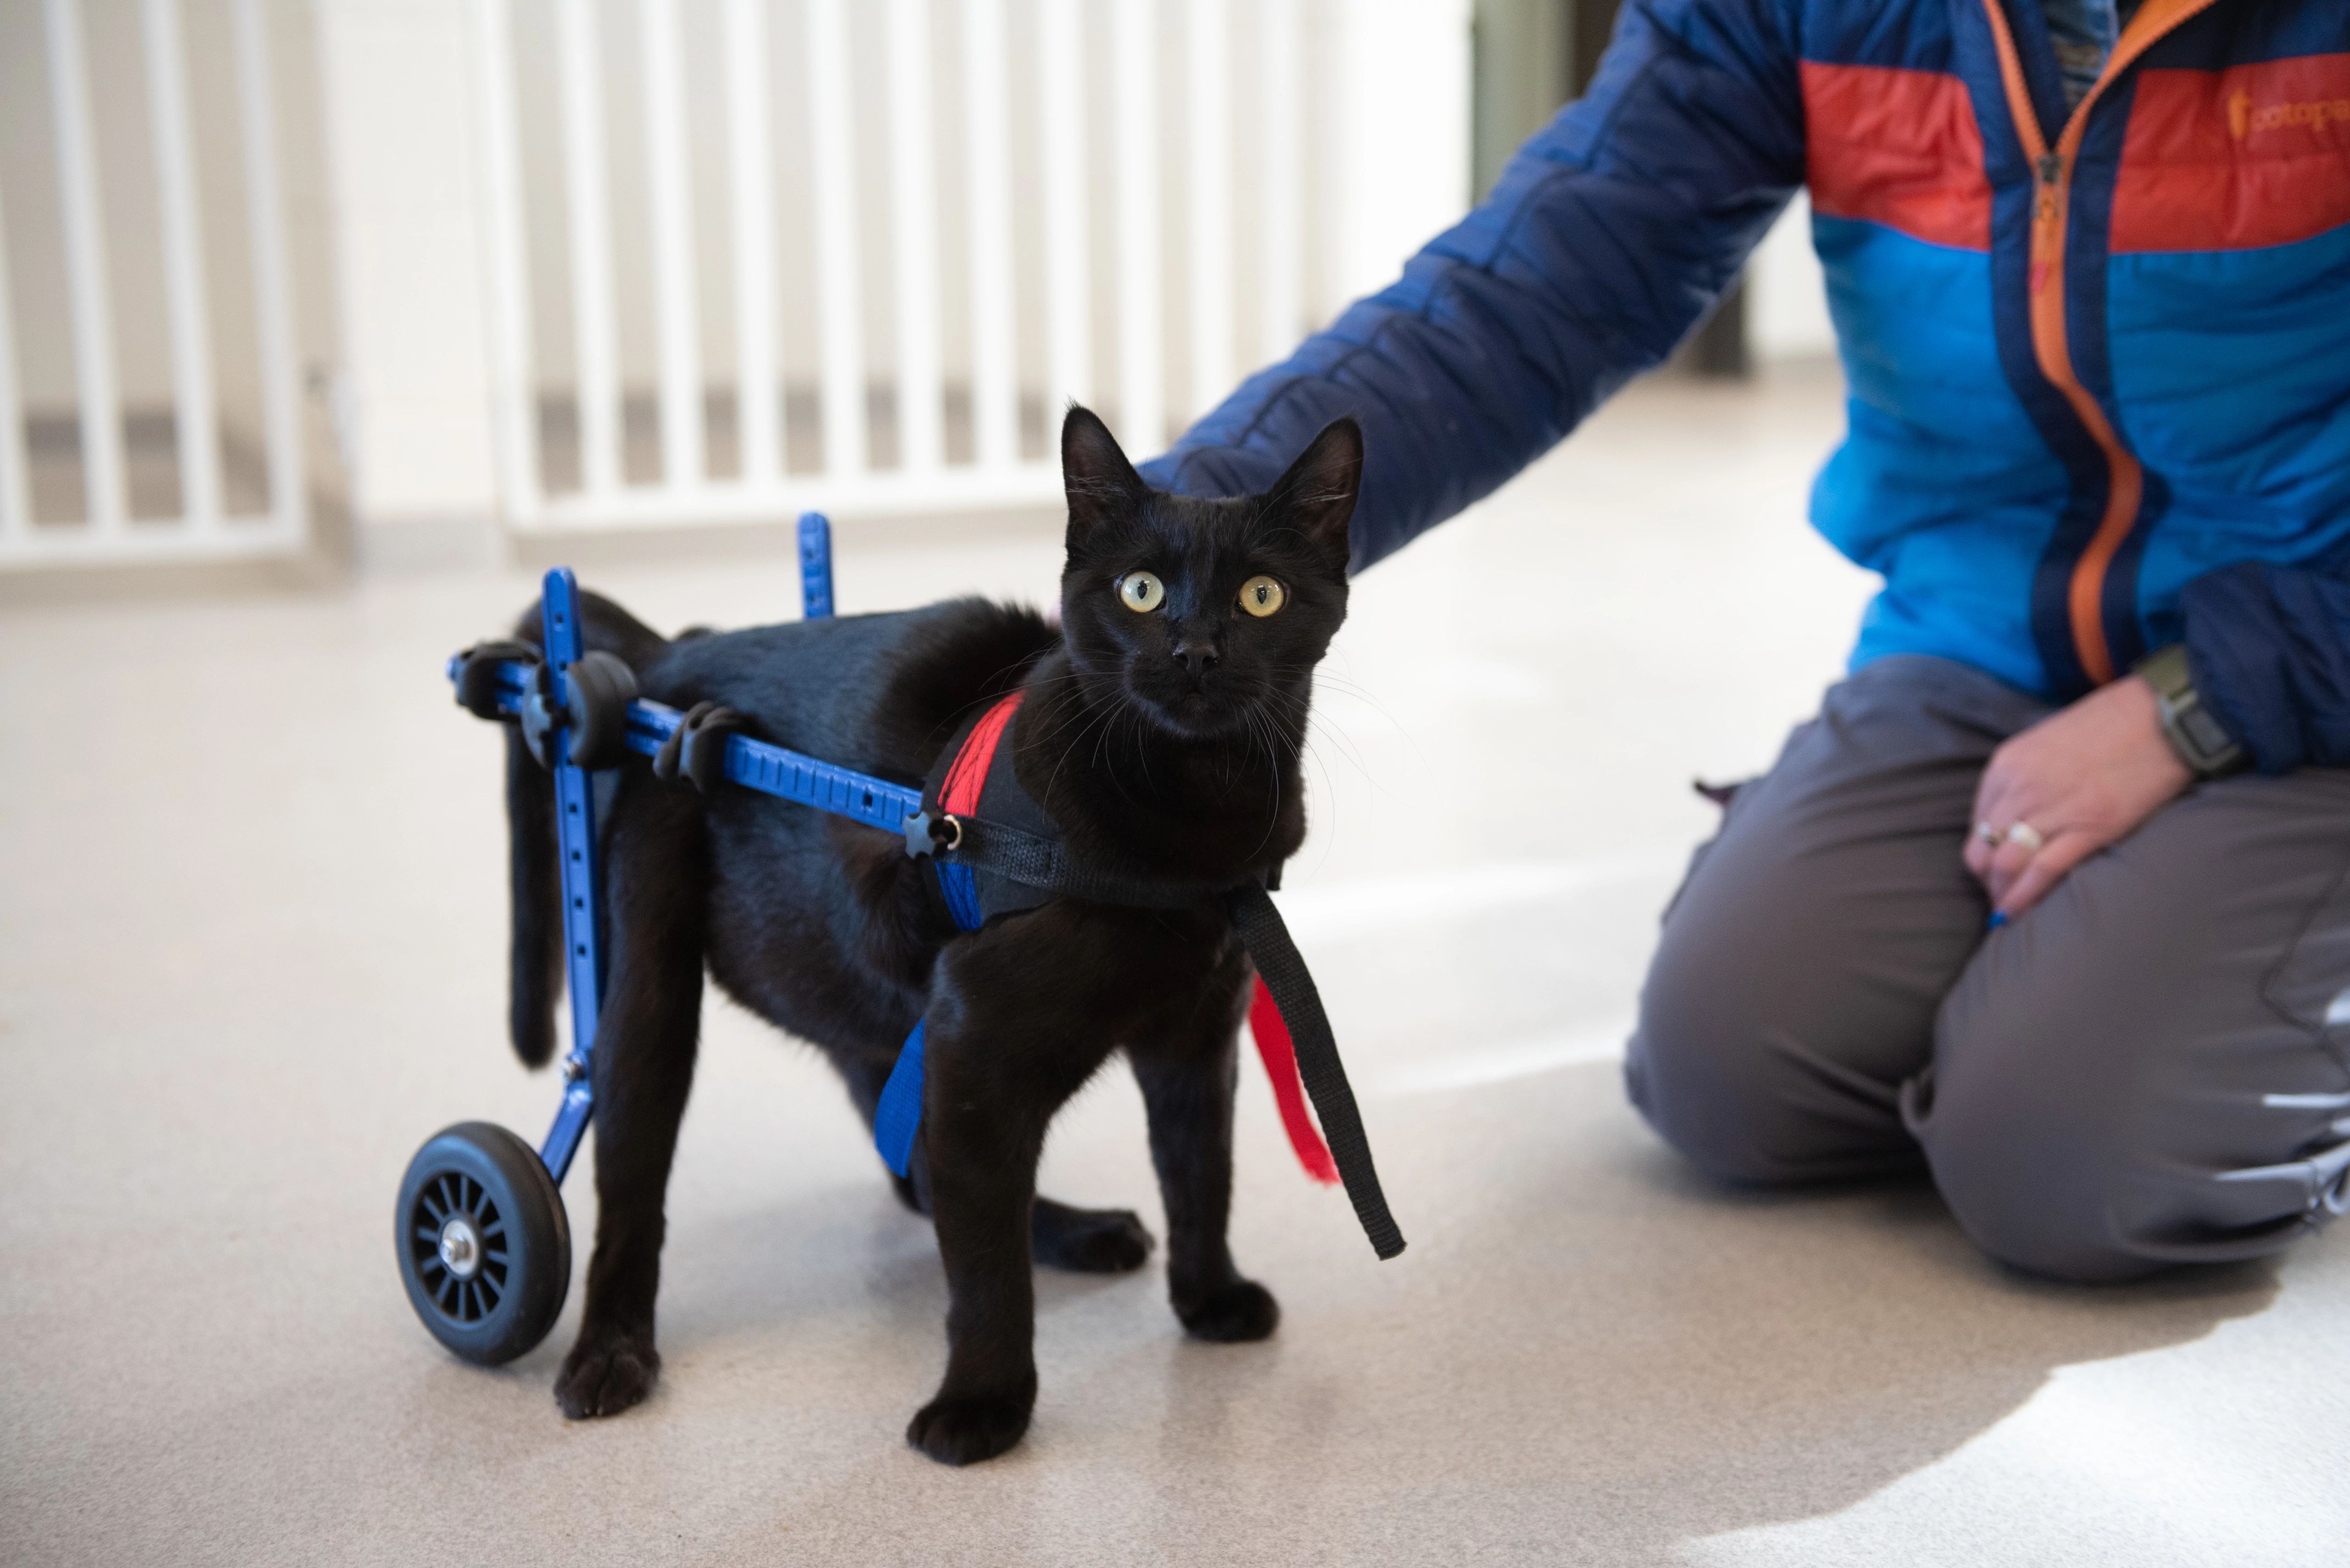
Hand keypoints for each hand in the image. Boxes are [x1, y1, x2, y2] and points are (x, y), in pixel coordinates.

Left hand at [1964, 675, 2191, 919]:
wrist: (2161, 716)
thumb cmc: (2110, 725)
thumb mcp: (2047, 742)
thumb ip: (2024, 777)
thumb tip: (2014, 815)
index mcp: (2007, 765)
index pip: (1977, 822)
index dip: (1982, 851)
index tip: (1992, 869)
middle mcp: (2021, 788)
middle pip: (1982, 849)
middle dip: (1986, 880)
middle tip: (1999, 895)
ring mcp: (2054, 808)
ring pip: (2005, 865)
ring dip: (2002, 894)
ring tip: (2009, 911)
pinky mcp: (2090, 827)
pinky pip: (2043, 871)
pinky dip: (2025, 898)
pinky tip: (2021, 914)